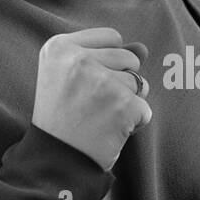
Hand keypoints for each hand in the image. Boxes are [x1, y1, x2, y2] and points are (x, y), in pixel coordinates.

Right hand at [32, 27, 151, 171]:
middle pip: (128, 58)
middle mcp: (78, 59)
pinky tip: (108, 132)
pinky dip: (133, 124)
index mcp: (59, 47)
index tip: (84, 84)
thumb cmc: (64, 118)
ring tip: (98, 118)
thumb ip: (109, 57)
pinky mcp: (122, 105)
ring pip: (139, 83)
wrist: (54, 162)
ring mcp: (101, 81)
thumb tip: (144, 48)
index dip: (107, 62)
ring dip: (127, 104)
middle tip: (89, 105)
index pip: (111, 37)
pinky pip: (144, 109)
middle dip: (119, 82)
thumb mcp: (73, 79)